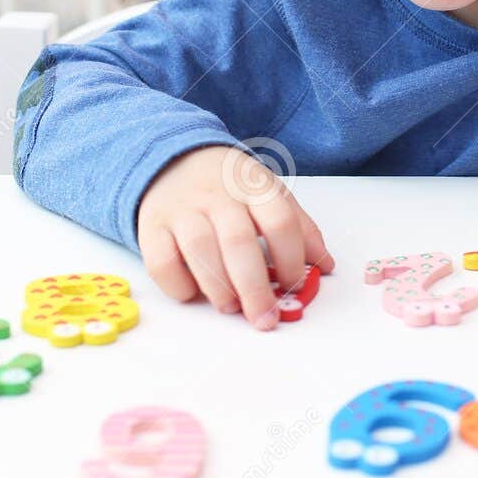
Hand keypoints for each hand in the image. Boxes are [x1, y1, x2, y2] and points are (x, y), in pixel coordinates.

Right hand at [136, 145, 334, 329]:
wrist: (173, 158)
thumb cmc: (230, 186)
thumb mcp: (269, 193)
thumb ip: (299, 227)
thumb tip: (326, 266)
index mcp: (253, 186)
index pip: (279, 221)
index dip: (292, 258)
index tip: (294, 285)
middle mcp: (217, 195)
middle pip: (238, 242)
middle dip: (254, 288)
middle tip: (264, 319)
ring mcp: (182, 209)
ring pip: (200, 250)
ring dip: (219, 288)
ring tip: (232, 306)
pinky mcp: (152, 226)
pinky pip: (161, 261)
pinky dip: (179, 285)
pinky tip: (195, 293)